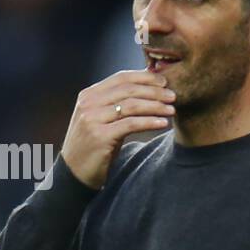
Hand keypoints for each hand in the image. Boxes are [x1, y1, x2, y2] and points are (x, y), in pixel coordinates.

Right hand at [59, 70, 175, 188]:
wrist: (75, 172)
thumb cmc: (96, 145)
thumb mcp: (103, 119)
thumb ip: (118, 104)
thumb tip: (148, 88)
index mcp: (89, 95)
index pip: (121, 78)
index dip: (145, 77)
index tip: (165, 82)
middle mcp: (89, 103)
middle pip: (128, 90)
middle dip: (154, 91)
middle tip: (173, 96)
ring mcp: (92, 119)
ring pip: (131, 105)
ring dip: (155, 106)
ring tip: (172, 109)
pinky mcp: (100, 136)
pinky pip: (130, 124)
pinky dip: (149, 122)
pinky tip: (163, 124)